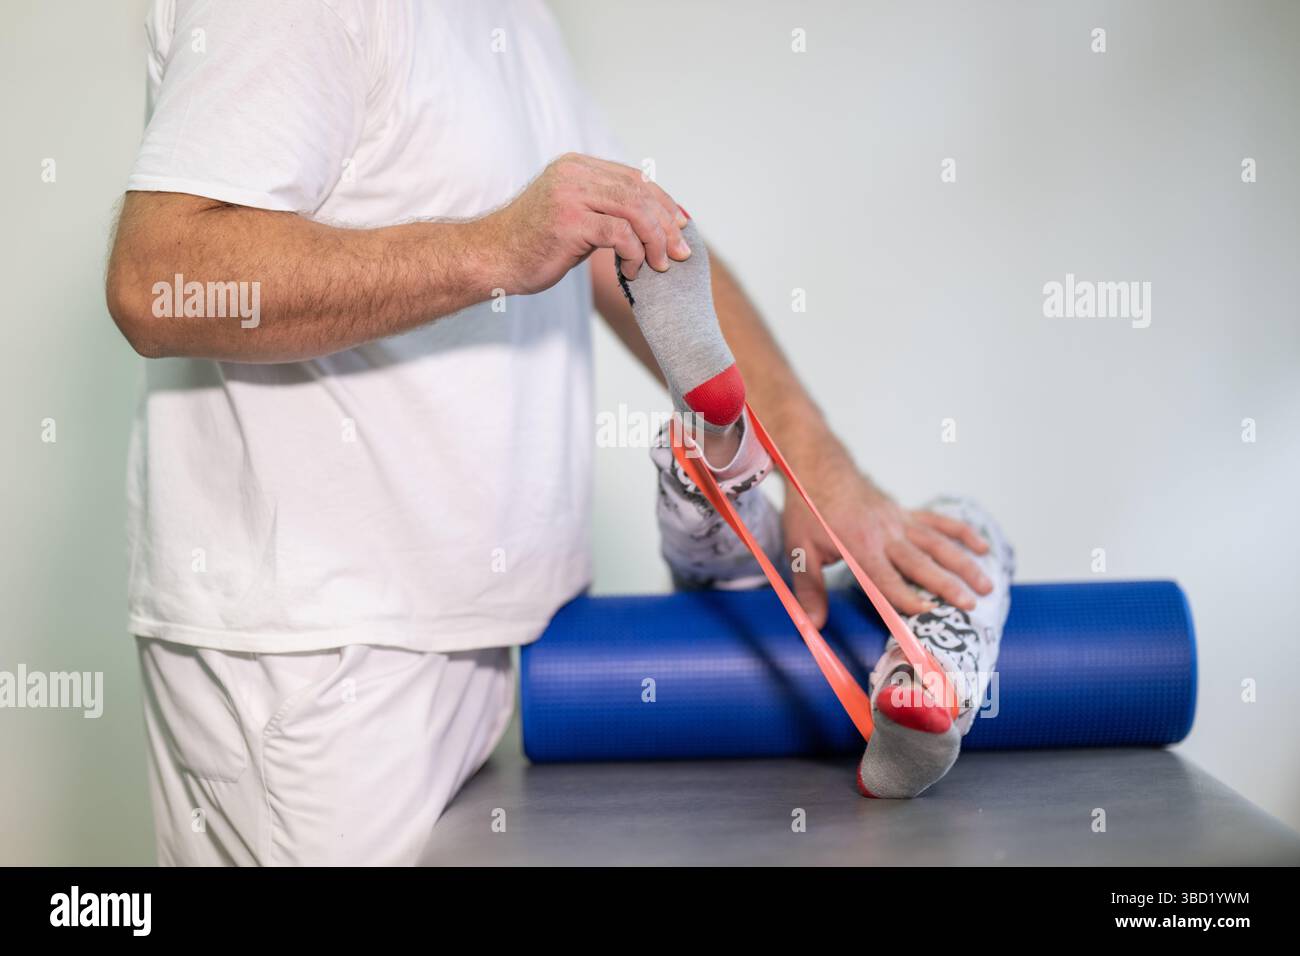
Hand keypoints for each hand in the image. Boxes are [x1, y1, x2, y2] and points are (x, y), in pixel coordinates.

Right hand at [480, 153, 690, 295]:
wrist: (491, 258)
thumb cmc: (532, 244)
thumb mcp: (572, 216)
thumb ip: (603, 209)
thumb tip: (648, 220)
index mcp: (577, 166)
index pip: (634, 178)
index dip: (663, 202)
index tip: (681, 226)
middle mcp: (574, 173)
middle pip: (639, 192)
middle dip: (666, 223)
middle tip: (681, 252)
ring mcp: (570, 195)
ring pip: (635, 210)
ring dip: (655, 240)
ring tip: (661, 264)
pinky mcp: (569, 221)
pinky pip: (620, 234)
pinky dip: (635, 254)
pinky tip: (632, 271)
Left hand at [782, 456, 991, 627]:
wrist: (818, 467)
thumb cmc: (807, 510)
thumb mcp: (799, 550)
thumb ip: (810, 589)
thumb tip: (813, 626)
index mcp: (859, 546)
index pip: (886, 579)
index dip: (905, 599)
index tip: (926, 615)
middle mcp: (885, 534)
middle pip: (920, 563)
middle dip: (947, 585)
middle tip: (971, 605)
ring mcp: (899, 521)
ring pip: (938, 543)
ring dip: (964, 564)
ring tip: (987, 585)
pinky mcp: (904, 512)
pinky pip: (937, 522)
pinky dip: (962, 532)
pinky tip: (982, 546)